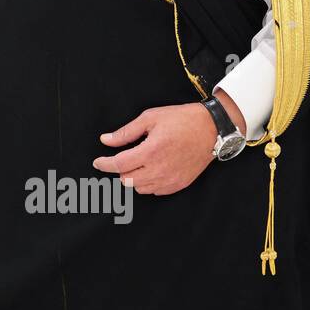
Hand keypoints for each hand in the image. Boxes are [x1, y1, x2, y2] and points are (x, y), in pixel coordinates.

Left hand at [92, 93, 244, 195]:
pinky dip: (147, 183)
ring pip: (139, 188)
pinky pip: (155, 191)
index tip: (97, 162)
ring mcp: (171, 179)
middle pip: (126, 180)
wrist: (212, 129)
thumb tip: (105, 140)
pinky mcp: (179, 184)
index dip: (104, 164)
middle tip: (120, 158)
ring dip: (132, 177)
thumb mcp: (150, 118)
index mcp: (151, 151)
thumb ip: (126, 132)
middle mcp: (160, 169)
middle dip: (119, 170)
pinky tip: (150, 169)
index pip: (119, 164)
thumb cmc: (181, 120)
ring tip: (137, 162)